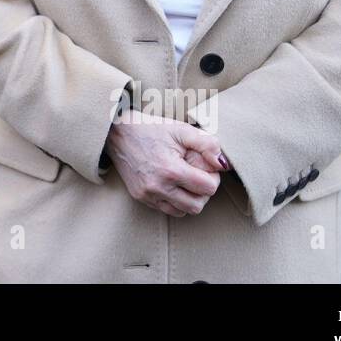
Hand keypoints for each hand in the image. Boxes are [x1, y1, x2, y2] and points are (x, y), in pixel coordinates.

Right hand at [106, 112, 225, 217]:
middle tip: (198, 175)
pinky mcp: (140, 197)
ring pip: (183, 212)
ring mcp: (148, 194)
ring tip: (186, 181)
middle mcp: (159, 187)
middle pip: (197, 205)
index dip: (213, 177)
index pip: (208, 188)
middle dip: (204, 192)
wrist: (117, 132)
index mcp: (171, 170)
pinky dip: (175, 201)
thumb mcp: (181, 129)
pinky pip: (166, 209)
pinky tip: (173, 185)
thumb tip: (224, 164)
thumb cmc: (151, 128)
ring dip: (190, 199)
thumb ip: (207, 144)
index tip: (206, 166)